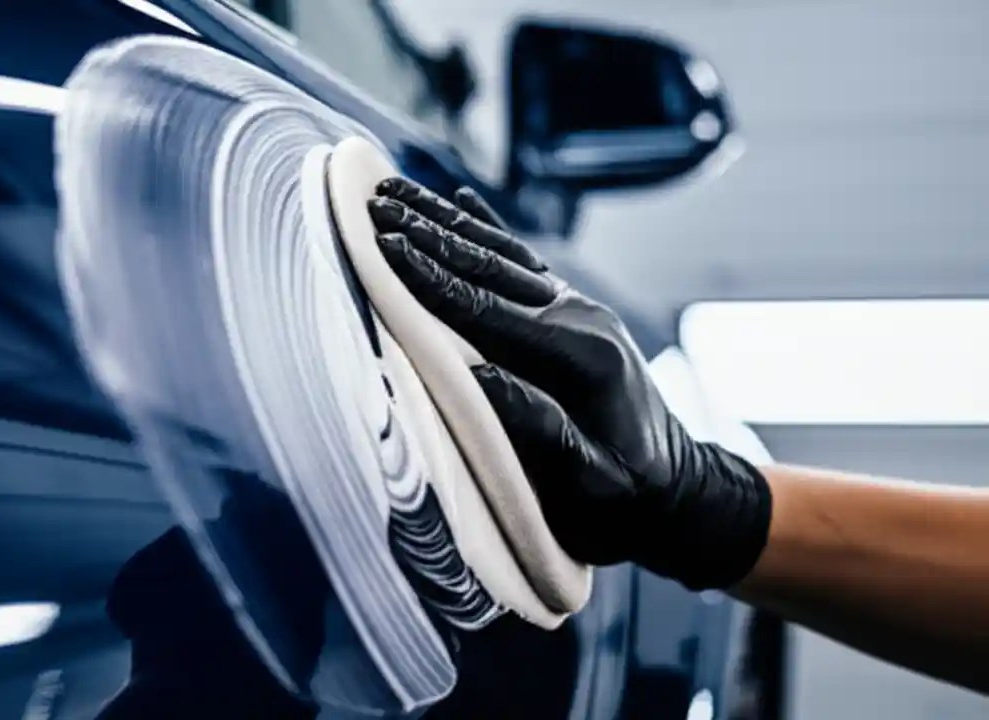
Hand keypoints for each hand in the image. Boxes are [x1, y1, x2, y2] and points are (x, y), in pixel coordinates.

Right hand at [368, 177, 770, 589]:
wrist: (681, 491)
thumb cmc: (628, 501)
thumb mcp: (591, 484)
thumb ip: (541, 430)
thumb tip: (476, 376)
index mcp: (576, 357)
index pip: (485, 308)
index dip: (429, 276)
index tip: (382, 244)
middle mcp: (578, 319)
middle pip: (486, 267)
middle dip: (425, 232)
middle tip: (373, 203)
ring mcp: (578, 310)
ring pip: (500, 254)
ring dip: (444, 220)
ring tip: (395, 190)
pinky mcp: (574, 315)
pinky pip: (523, 262)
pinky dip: (488, 228)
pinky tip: (461, 200)